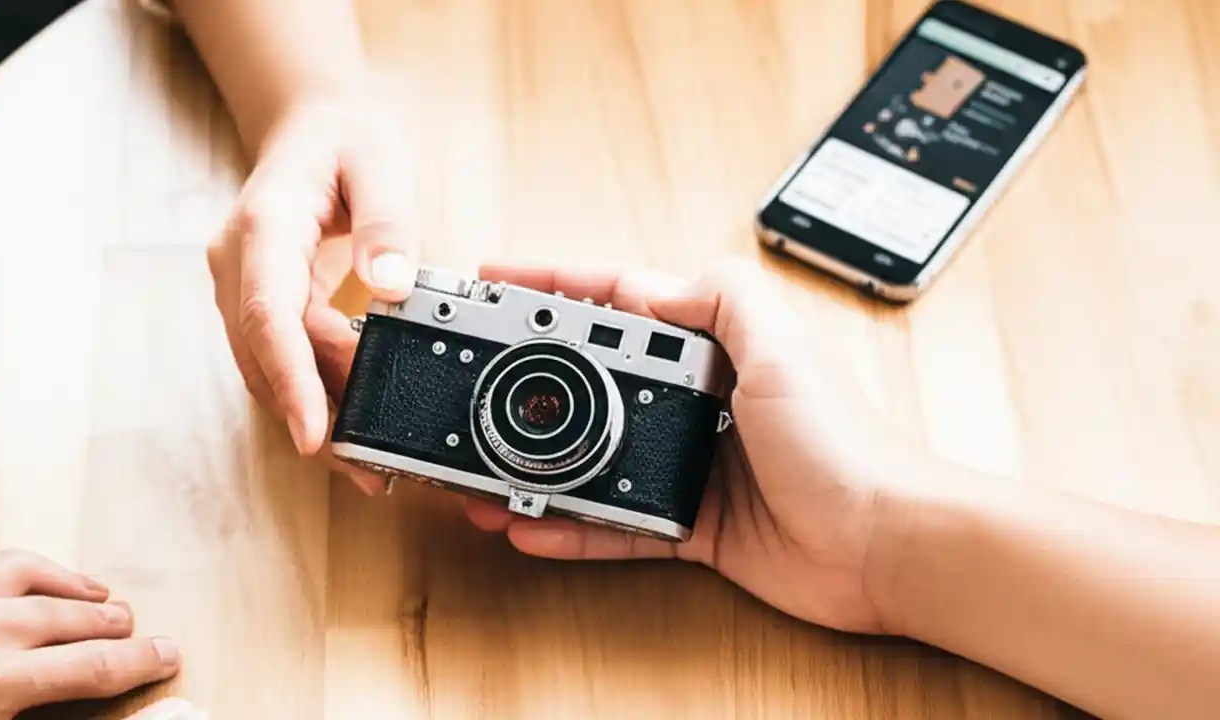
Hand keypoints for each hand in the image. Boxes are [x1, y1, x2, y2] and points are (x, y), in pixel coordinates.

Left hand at [0, 550, 180, 718]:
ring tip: (100, 597)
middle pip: (72, 619)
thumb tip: (151, 709)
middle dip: (112, 627)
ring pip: (32, 577)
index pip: (93, 667)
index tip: (166, 657)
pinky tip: (44, 579)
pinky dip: (32, 570)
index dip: (139, 662)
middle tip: (134, 631)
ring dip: (75, 591)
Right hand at [207, 90, 414, 481]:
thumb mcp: (378, 160)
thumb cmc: (344, 138)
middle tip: (369, 471)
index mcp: (263, 228)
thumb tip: (394, 283)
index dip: (290, 379)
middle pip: (265, 359)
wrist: (312, 127)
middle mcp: (240, 265)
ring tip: (370, 466)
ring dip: (316, 417)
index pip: (267, 315)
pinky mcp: (263, 305)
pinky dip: (317, 394)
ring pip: (270, 370)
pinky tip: (356, 424)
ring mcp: (245, 288)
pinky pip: (283, 360)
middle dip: (313, 418)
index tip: (313, 432)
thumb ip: (387, 221)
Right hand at [463, 261, 927, 633]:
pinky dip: (573, 527)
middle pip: (592, 377)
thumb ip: (720, 297)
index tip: (496, 279)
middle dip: (529, 375)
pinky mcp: (691, 521)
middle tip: (473, 375)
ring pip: (592, 455)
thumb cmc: (843, 444)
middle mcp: (696, 399)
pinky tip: (531, 527)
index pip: (619, 302)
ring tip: (485, 472)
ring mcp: (690, 461)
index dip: (553, 285)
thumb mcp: (782, 345)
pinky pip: (616, 523)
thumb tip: (644, 286)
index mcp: (716, 346)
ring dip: (538, 463)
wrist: (883, 543)